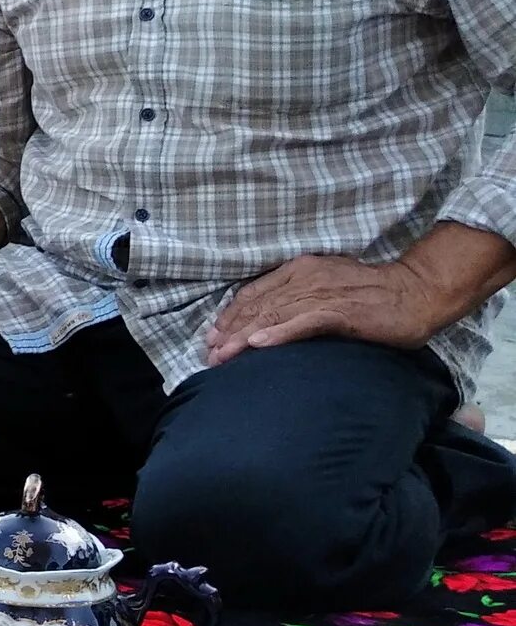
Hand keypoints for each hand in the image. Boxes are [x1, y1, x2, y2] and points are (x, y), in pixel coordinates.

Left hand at [205, 254, 446, 365]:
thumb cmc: (371, 294)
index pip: (254, 293)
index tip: (213, 336)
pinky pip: (303, 323)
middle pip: (258, 306)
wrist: (416, 292)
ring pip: (274, 315)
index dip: (230, 315)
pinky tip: (259, 345)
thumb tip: (265, 321)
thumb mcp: (325, 287)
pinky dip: (279, 333)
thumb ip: (297, 298)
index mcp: (299, 270)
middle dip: (230, 331)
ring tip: (224, 355)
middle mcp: (305, 278)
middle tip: (210, 354)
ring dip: (245, 337)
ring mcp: (322, 294)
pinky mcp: (341, 311)